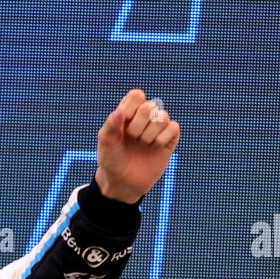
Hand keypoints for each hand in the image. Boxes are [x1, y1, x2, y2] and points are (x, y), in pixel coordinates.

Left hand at [94, 88, 180, 202]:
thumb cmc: (111, 160)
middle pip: (150, 106)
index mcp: (128, 113)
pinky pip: (174, 127)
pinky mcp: (169, 140)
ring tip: (143, 144)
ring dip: (150, 133)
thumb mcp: (105, 142)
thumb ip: (110, 124)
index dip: (131, 107)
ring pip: (163, 116)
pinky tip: (154, 147)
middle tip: (132, 138)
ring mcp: (157, 128)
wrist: (123, 183)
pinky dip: (163, 138)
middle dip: (138, 125)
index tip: (122, 124)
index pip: (137, 96)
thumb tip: (120, 110)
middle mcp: (144, 118)